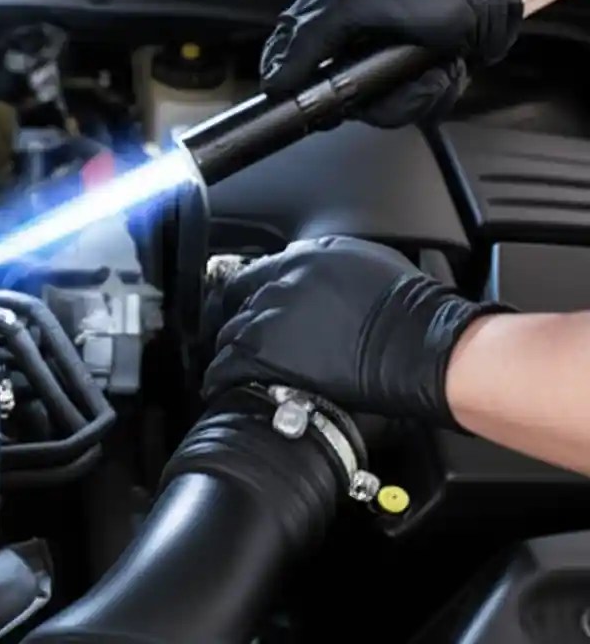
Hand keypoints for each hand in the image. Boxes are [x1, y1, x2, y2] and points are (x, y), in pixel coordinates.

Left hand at [203, 237, 508, 426]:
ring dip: (232, 350)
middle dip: (241, 322)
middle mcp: (280, 284)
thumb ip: (327, 264)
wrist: (421, 346)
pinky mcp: (266, 356)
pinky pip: (227, 366)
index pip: (255, 272)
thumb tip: (311, 267)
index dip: (249, 294)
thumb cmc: (409, 311)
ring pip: (230, 334)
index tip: (248, 307)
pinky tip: (224, 386)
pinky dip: (223, 377)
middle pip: (239, 303)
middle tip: (245, 341)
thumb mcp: (367, 264)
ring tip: (235, 368)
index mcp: (304, 259)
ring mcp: (270, 320)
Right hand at [262, 0, 523, 127]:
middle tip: (382, 80)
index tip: (313, 99)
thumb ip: (307, 41)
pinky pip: (397, 108)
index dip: (296, 86)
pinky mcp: (402, 79)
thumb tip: (275, 80)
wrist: (494, 4)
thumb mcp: (354, 6)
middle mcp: (346, 37)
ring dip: (400, 99)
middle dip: (361, 97)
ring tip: (425, 73)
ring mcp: (374, 61)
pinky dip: (420, 98)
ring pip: (366, 108)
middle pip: (326, 95)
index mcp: (322, 9)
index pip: (283, 60)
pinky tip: (436, 75)